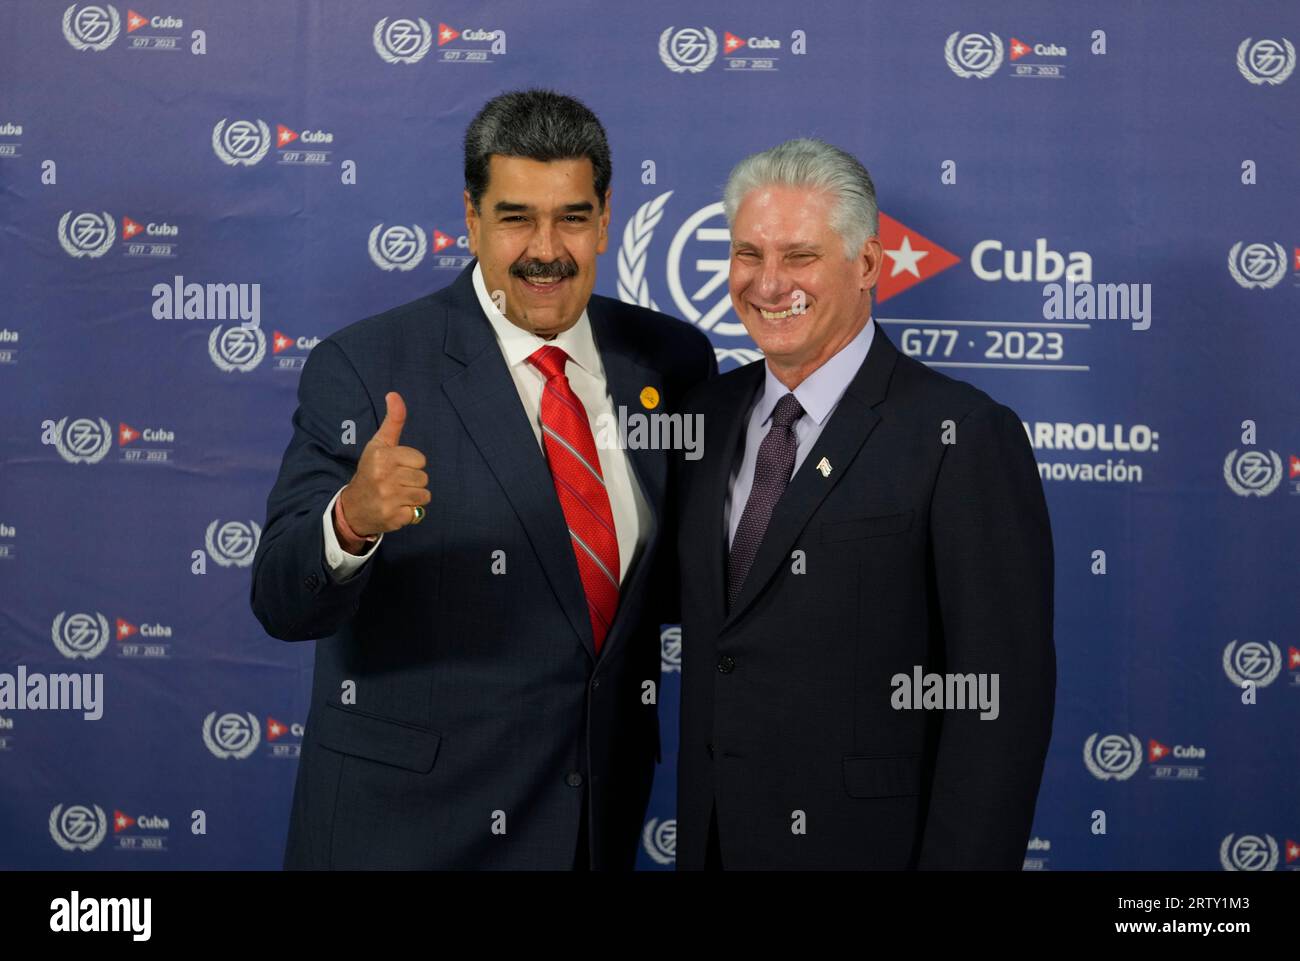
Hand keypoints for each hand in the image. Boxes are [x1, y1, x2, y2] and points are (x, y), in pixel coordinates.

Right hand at [338, 391, 429, 538]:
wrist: (353, 508)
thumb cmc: (371, 471)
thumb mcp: (379, 444)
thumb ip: (393, 421)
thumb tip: (394, 394)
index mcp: (381, 455)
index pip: (420, 460)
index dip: (411, 464)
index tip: (395, 468)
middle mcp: (383, 476)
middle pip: (423, 478)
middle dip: (413, 481)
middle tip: (394, 484)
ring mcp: (388, 498)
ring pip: (424, 495)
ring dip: (414, 498)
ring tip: (396, 496)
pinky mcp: (394, 517)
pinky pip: (418, 512)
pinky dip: (410, 513)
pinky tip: (395, 509)